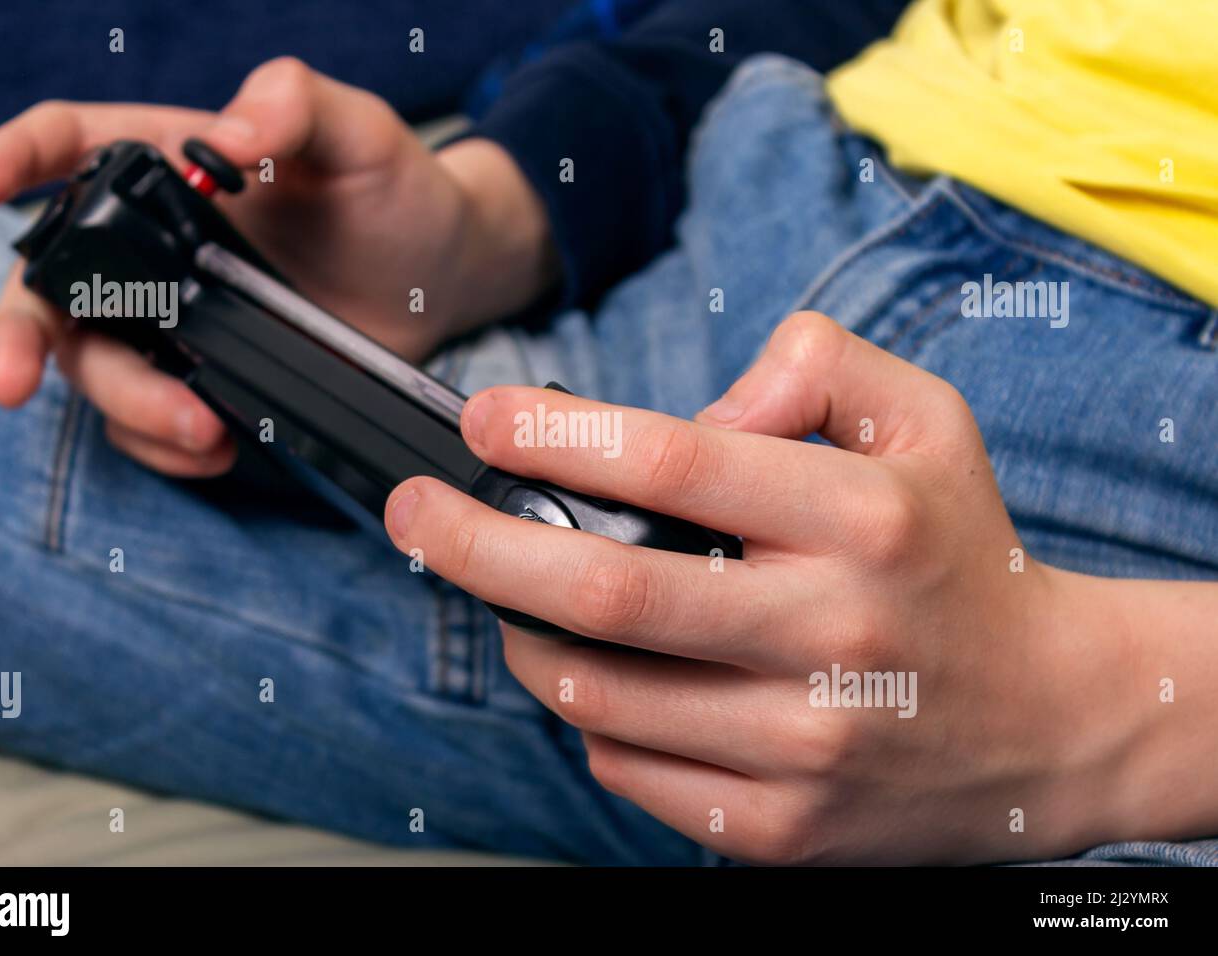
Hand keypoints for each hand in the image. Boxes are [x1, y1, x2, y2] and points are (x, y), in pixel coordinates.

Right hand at [0, 56, 556, 476]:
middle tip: (16, 382)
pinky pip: (151, 419)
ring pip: (99, 367)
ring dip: (130, 408)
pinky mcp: (207, 373)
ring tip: (204, 427)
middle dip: (22, 337)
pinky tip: (219, 444)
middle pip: (54, 287)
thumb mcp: (360, 132)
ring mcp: (176, 315)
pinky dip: (166, 443)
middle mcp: (155, 243)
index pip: (69, 144)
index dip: (15, 157)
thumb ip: (296, 103)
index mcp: (170, 162)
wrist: (443, 280)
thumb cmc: (398, 191)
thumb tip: (230, 134)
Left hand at [381, 311, 1211, 863]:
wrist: (1052, 719)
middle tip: (419, 513)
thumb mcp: (927, 422)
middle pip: (603, 590)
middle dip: (476, 544)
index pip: (675, 461)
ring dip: (523, 635)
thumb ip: (820, 366)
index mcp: (860, 519)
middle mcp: (830, 634)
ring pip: (595, 692)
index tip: (486, 419)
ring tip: (514, 596)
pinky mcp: (781, 825)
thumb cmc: (961, 555)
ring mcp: (801, 745)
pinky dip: (588, 716)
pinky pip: (628, 769)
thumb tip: (701, 402)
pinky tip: (606, 676)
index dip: (556, 434)